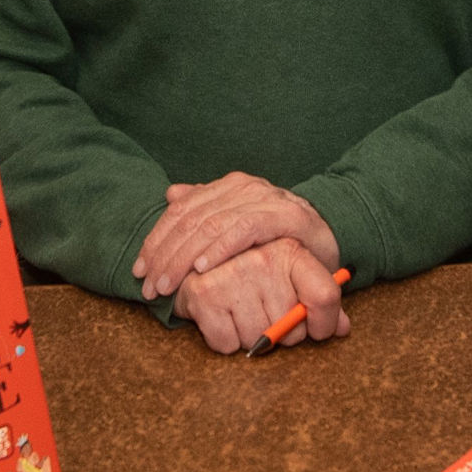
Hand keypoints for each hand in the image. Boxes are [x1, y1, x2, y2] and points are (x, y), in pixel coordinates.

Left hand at [131, 172, 336, 304]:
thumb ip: (207, 210)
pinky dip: (221, 248)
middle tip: (151, 285)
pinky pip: (246, 229)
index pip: (181, 210)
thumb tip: (171, 194)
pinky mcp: (285, 216)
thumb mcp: (240, 223)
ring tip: (169, 284)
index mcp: (228, 187)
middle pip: (191, 219)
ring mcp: (265, 198)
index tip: (140, 268)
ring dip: (185, 257)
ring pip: (212, 224)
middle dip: (165, 254)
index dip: (157, 239)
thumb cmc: (280, 236)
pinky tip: (203, 268)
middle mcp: (244, 187)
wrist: (331, 233)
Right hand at [178, 238, 350, 355]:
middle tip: (264, 315)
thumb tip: (345, 328)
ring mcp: (233, 275)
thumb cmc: (249, 268)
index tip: (317, 330)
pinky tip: (219, 317)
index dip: (325, 323)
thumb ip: (319, 298)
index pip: (325, 295)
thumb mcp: (289, 272)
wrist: (192, 252)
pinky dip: (223, 339)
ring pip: (257, 340)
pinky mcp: (204, 293)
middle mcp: (264, 259)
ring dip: (249, 337)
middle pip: (291, 329)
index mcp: (290, 250)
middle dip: (279, 334)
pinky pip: (227, 343)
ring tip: (239, 313)